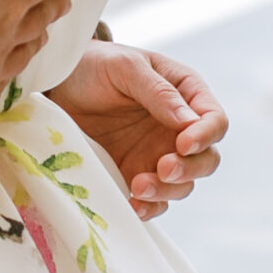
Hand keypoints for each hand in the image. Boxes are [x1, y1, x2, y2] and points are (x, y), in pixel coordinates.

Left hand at [48, 32, 225, 221]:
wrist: (59, 86)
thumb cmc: (95, 66)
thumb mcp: (124, 66)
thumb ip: (158, 91)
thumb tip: (188, 122)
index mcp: (185, 94)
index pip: (214, 119)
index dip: (205, 135)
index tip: (183, 144)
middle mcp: (178, 128)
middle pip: (207, 158)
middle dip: (190, 168)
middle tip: (163, 168)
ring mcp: (159, 153)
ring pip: (183, 183)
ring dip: (167, 190)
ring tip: (138, 186)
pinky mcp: (137, 174)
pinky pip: (155, 200)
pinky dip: (149, 207)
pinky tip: (133, 205)